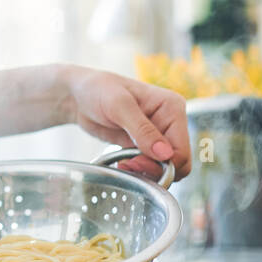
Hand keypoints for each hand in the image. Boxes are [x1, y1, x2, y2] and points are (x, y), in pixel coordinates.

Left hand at [64, 69, 191, 180]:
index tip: (136, 162)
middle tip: (129, 164)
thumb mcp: (119, 106)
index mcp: (172, 107)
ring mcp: (158, 135)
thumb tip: (165, 154)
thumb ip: (142, 130)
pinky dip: (138, 171)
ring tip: (123, 164)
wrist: (79, 95)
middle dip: (154, 170)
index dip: (164, 164)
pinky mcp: (144, 145)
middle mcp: (170, 122)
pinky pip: (150, 168)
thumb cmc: (98, 89)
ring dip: (145, 172)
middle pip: (177, 163)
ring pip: (164, 168)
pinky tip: (121, 164)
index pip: (181, 149)